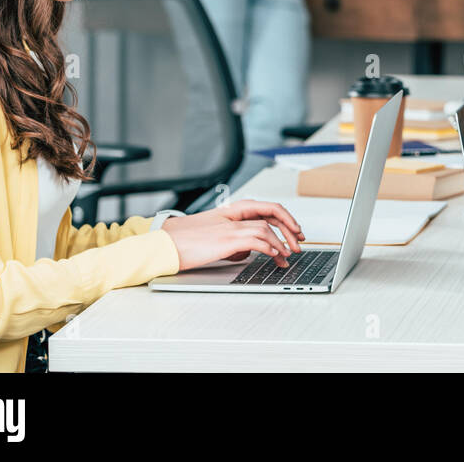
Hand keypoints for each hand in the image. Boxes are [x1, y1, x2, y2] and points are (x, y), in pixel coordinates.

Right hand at [161, 199, 305, 270]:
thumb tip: (249, 251)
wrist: (164, 243)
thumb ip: (234, 240)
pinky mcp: (226, 239)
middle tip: (299, 242)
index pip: (266, 207)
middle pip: (271, 213)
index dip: (285, 217)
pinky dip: (269, 247)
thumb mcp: (214, 237)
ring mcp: (230, 225)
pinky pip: (256, 239)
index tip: (295, 230)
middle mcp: (233, 215)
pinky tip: (274, 255)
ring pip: (266, 227)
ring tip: (287, 256)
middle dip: (290, 227)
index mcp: (230, 211)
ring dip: (281, 242)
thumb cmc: (185, 241)